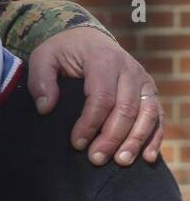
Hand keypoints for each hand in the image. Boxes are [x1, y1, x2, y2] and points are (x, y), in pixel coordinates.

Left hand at [28, 27, 162, 165]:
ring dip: (135, 140)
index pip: (101, 96)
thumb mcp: (43, 57)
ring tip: (121, 162)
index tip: (76, 143)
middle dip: (112, 137)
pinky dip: (155, 136)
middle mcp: (129, 69)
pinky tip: (147, 156)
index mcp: (103, 59)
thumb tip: (45, 108)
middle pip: (126, 108)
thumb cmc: (63, 51)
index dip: (90, 123)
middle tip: (96, 159)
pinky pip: (158, 115)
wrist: (87, 39)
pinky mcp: (149, 92)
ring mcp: (143, 81)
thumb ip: (41, 80)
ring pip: (147, 113)